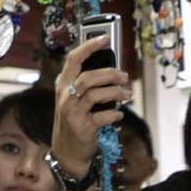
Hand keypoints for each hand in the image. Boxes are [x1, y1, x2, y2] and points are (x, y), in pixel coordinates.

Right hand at [52, 36, 131, 173]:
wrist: (67, 152)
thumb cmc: (75, 120)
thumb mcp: (74, 99)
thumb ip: (88, 84)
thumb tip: (114, 71)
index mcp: (63, 85)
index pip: (73, 59)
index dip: (89, 46)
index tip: (105, 38)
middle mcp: (65, 97)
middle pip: (88, 77)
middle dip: (110, 74)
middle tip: (124, 77)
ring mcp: (72, 113)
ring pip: (96, 94)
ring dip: (116, 93)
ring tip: (127, 95)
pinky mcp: (82, 128)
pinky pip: (103, 116)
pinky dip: (115, 114)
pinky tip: (118, 115)